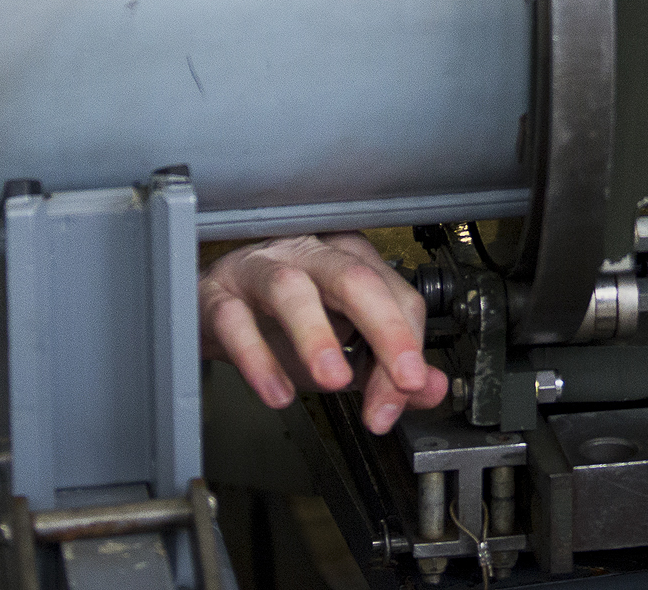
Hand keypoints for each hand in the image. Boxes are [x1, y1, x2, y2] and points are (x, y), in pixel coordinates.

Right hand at [199, 233, 447, 433]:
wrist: (216, 312)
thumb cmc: (281, 320)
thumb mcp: (343, 347)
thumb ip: (386, 369)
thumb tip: (431, 389)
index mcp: (349, 259)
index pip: (395, 294)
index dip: (407, 347)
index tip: (407, 393)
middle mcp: (309, 254)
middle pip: (354, 278)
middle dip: (385, 328)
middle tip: (401, 380)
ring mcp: (259, 269)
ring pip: (291, 288)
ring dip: (316, 335)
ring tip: (333, 380)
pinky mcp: (218, 295)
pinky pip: (234, 320)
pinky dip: (256, 358)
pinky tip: (276, 392)